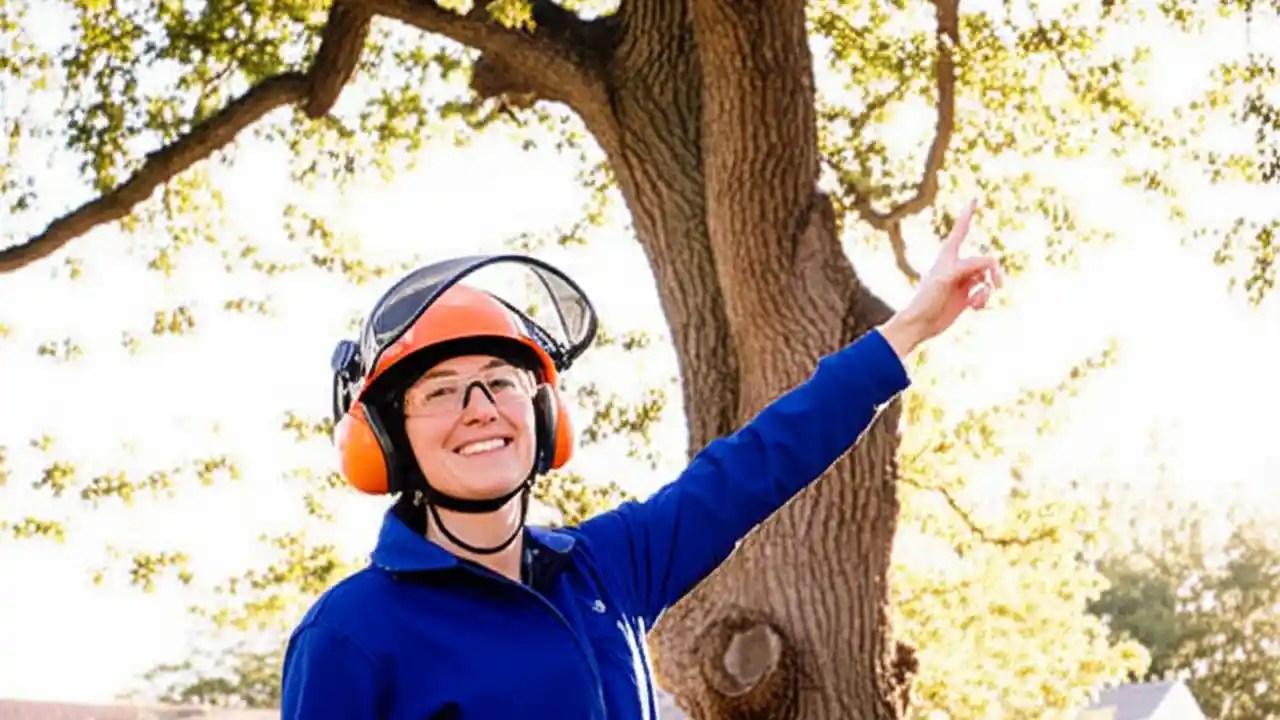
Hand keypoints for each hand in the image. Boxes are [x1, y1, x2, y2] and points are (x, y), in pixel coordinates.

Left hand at [878, 199, 1002, 357]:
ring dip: (989, 290)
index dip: (968, 213)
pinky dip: (984, 299)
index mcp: (948, 255)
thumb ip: (967, 267)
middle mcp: (958, 265)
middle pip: (987, 261)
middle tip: (998, 285)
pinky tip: (974, 307)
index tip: (974, 197)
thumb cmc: (926, 299)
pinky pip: (985, 292)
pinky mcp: (967, 296)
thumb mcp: (946, 279)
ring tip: (978, 301)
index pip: (961, 229)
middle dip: (995, 273)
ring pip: (988, 278)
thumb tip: (988, 263)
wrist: (920, 324)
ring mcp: (963, 281)